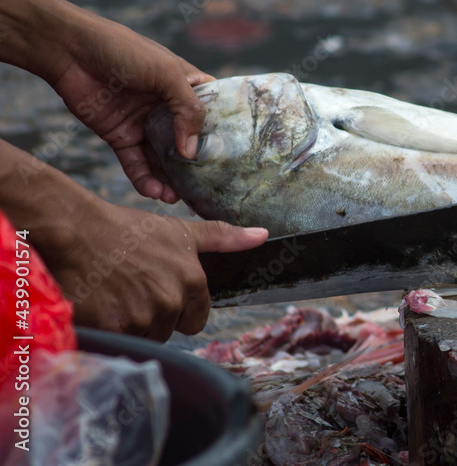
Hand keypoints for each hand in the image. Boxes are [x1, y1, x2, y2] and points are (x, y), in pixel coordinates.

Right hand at [46, 200, 267, 341]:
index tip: (159, 291)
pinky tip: (102, 304)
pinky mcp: (113, 328)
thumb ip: (224, 237)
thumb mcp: (181, 232)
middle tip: (133, 289)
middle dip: (154, 316)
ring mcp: (142, 317)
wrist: (78, 231)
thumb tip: (263, 236)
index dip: (179, 309)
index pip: (196, 319)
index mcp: (192, 282)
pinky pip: (120, 340)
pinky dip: (110, 328)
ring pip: (145, 336)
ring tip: (117, 294)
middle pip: (169, 329)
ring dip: (132, 324)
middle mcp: (171, 302)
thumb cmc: (129, 230)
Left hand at [48, 16, 211, 201]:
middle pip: (188, 142)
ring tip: (177, 198)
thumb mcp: (166, 73)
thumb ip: (187, 110)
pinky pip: (135, 163)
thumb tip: (192, 151)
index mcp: (186, 86)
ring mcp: (144, 123)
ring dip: (170, 179)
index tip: (234, 159)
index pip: (212, 113)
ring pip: (163, 158)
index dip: (223, 134)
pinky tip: (154, 192)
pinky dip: (144, 179)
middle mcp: (168, 107)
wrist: (70, 51)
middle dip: (196, 167)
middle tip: (206, 190)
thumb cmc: (124, 50)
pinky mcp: (120, 136)